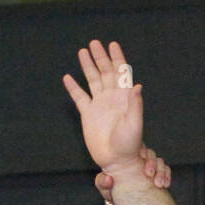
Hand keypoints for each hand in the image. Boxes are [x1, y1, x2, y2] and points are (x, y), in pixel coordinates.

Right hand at [64, 40, 144, 175]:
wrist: (117, 161)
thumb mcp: (135, 124)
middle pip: (105, 72)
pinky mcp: (88, 115)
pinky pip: (79, 97)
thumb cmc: (130, 145)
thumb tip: (137, 85)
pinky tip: (68, 78)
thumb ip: (135, 104)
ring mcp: (99, 105)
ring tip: (82, 51)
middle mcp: (111, 98)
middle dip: (100, 57)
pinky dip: (73, 88)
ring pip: (92, 80)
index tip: (112, 44)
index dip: (117, 58)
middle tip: (95, 43)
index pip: (121, 73)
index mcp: (124, 98)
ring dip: (88, 66)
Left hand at [94, 145, 170, 203]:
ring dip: (161, 171)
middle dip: (152, 163)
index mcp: (127, 157)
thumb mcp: (105, 188)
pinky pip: (166, 171)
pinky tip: (165, 185)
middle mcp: (140, 160)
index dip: (141, 151)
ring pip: (160, 162)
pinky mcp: (158, 177)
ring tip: (158, 184)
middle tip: (148, 174)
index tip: (141, 157)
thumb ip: (102, 182)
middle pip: (151, 154)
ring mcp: (151, 168)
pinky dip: (167, 176)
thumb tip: (109, 179)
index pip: (137, 147)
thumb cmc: (112, 193)